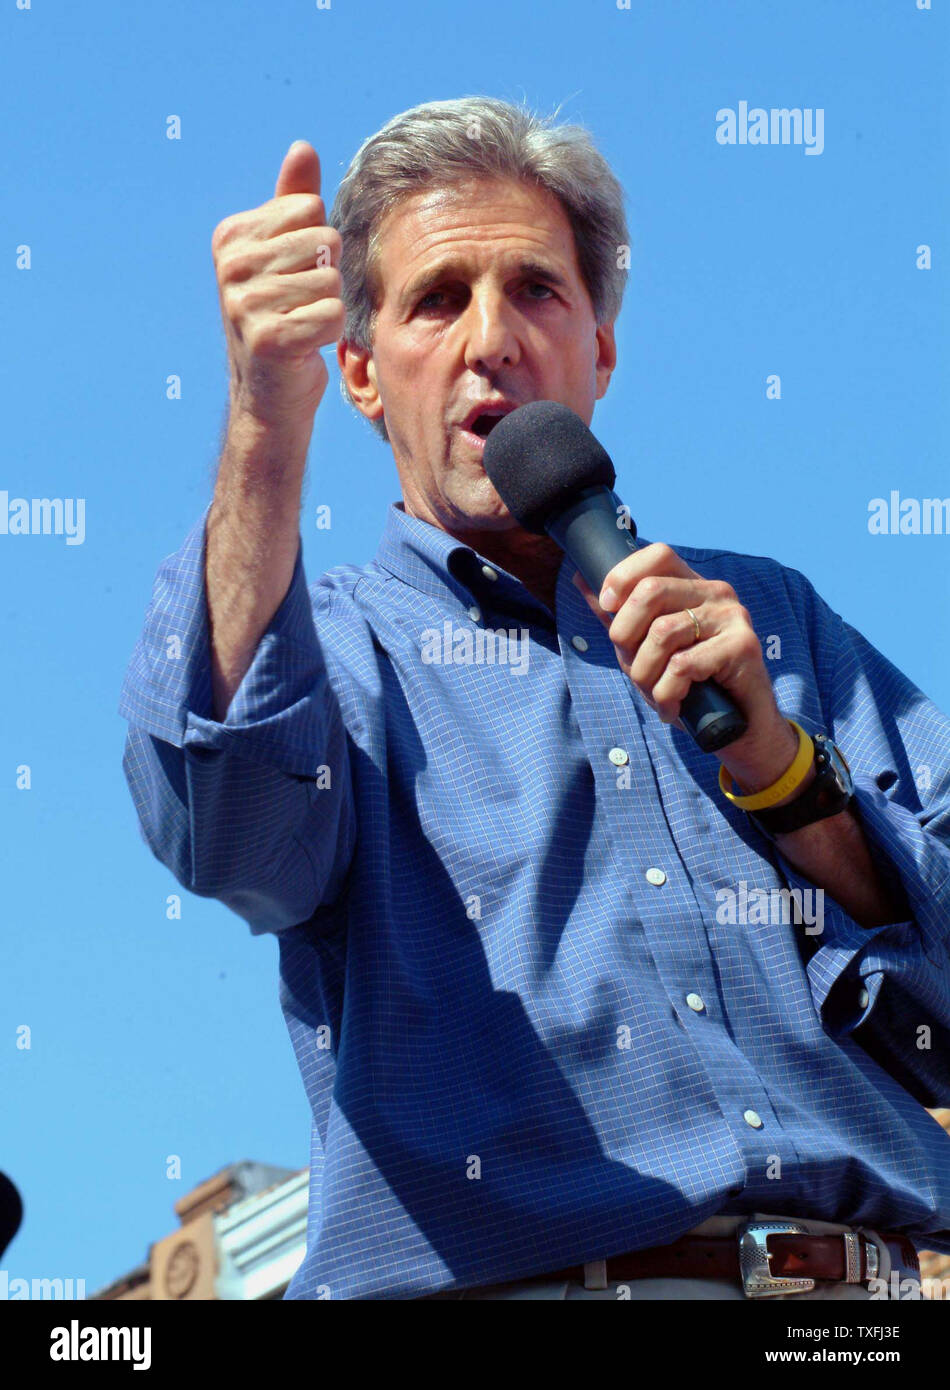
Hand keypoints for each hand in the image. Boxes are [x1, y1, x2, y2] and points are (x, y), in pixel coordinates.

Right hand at [211, 139, 344, 429]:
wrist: (270, 390)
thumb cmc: (285, 313)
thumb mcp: (287, 252)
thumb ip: (294, 200)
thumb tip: (303, 148)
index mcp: (232, 236)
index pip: (311, 209)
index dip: (318, 244)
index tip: (294, 274)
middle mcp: (231, 265)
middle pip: (325, 241)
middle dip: (327, 275)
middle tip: (301, 303)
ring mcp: (244, 303)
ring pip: (331, 281)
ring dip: (329, 307)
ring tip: (302, 323)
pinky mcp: (267, 339)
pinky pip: (331, 316)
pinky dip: (329, 334)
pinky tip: (305, 346)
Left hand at [572, 543, 800, 793]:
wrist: (738, 729)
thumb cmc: (689, 686)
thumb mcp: (646, 649)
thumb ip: (618, 617)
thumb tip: (581, 579)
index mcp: (693, 587)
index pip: (659, 554)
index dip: (624, 575)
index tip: (607, 607)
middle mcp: (716, 593)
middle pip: (652, 590)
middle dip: (625, 634)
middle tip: (631, 666)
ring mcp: (732, 617)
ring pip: (662, 633)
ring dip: (646, 674)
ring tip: (656, 695)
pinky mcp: (743, 646)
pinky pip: (683, 665)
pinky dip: (667, 694)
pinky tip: (672, 709)